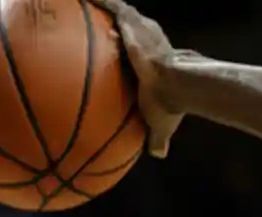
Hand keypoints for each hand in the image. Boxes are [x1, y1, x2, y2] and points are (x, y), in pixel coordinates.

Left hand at [90, 0, 184, 158]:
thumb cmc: (168, 104)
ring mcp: (141, 29)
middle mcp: (149, 40)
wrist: (176, 83)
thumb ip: (158, 137)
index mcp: (155, 61)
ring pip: (120, 13)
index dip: (131, 50)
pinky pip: (112, 7)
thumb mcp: (159, 123)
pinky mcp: (132, 22)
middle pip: (130, 28)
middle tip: (104, 29)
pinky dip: (97, 2)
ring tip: (85, 4)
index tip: (120, 52)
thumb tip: (159, 155)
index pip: (141, 52)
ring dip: (106, 9)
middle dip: (119, 26)